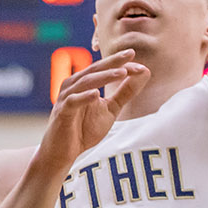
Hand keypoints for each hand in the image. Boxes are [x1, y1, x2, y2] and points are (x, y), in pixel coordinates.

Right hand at [38, 50, 149, 167]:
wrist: (63, 152)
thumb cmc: (84, 129)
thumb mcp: (110, 109)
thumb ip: (125, 92)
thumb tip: (145, 72)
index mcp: (84, 82)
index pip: (104, 69)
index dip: (121, 64)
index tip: (140, 65)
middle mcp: (73, 85)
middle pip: (95, 69)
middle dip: (113, 62)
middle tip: (130, 54)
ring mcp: (66, 98)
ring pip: (85, 82)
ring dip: (104, 77)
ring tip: (121, 73)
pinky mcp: (61, 112)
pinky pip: (72, 102)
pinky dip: (84, 97)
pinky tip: (96, 94)